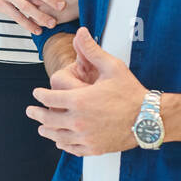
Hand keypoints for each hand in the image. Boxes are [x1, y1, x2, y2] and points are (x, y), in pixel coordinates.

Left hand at [25, 28, 146, 154]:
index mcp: (79, 100)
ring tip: (42, 128)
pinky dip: (63, 145)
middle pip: (48, 119)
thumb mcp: (112, 67)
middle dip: (36, 114)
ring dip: (47, 131)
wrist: (149, 118)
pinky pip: (72, 148)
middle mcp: (78, 120)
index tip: (36, 93)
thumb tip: (81, 32)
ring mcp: (85, 136)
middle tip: (30, 111)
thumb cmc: (131, 92)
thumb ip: (92, 50)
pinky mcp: (94, 148)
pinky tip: (61, 142)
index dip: (39, 95)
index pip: (49, 98)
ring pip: (57, 136)